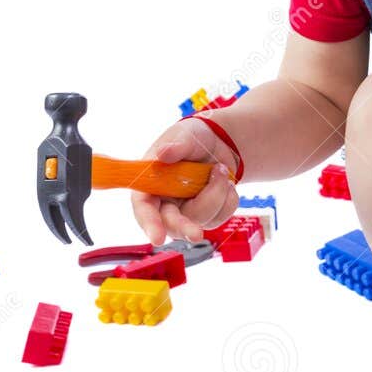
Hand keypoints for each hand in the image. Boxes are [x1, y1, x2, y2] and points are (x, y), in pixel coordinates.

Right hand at [131, 119, 239, 244]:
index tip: (158, 238)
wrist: (220, 144)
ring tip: (220, 169)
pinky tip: (224, 181)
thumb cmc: (194, 139)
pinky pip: (221, 216)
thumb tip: (163, 154)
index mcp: (151, 184)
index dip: (149, 223)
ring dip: (216, 194)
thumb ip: (176, 145)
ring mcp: (188, 212)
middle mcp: (166, 202)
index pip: (143, 207)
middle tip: (197, 235)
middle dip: (185, 228)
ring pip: (202, 219)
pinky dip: (228, 197)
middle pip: (171, 225)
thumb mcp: (185, 134)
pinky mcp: (208, 216)